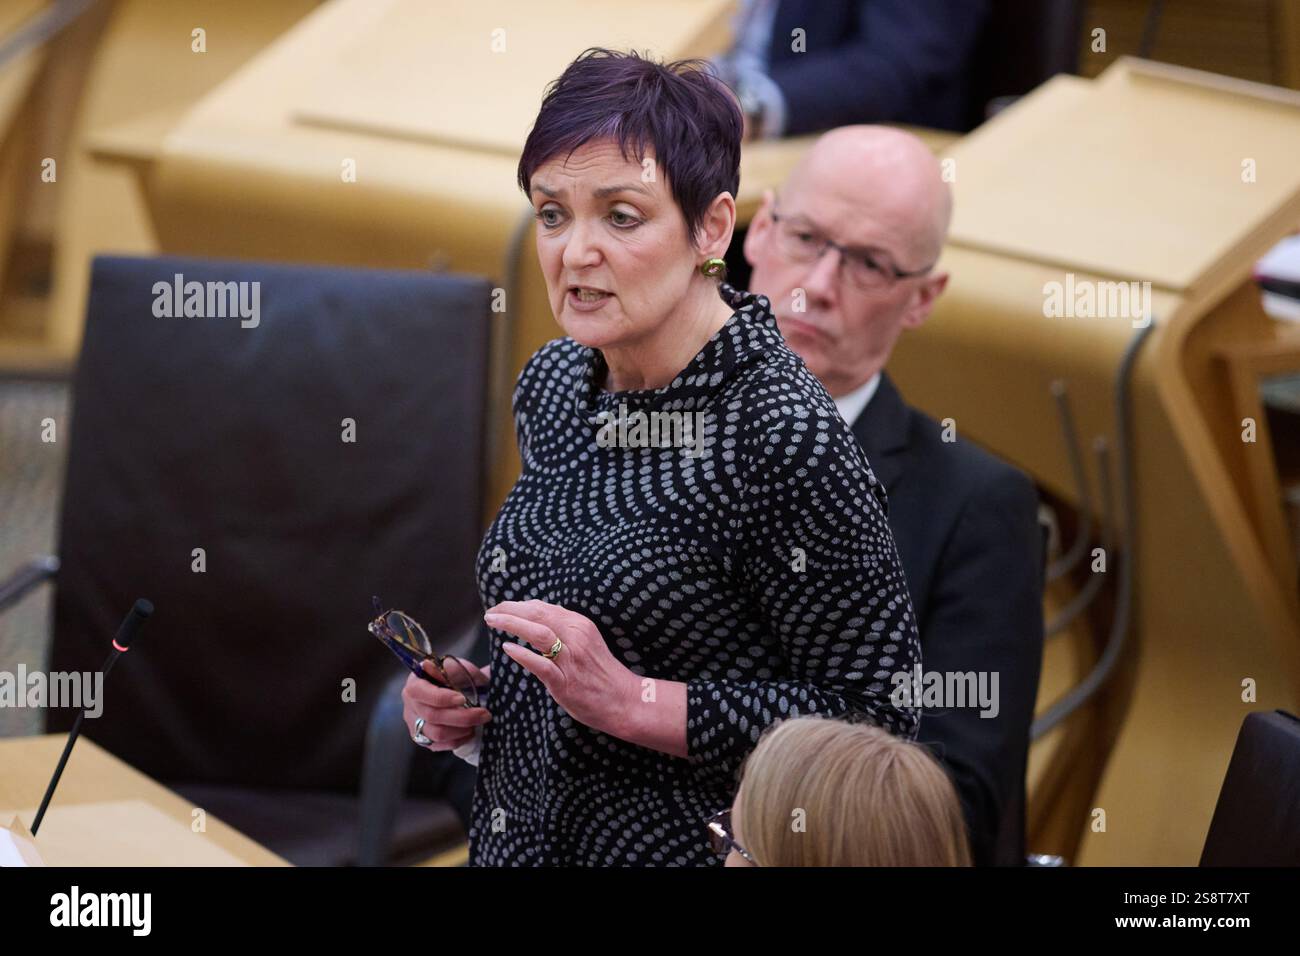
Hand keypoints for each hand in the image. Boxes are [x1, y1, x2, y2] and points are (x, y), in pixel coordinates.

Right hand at [401, 659, 491, 750]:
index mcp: (415, 682)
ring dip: (461, 730)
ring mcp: (414, 723)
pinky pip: (439, 745)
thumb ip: (456, 668)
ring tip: (477, 723)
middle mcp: (411, 704)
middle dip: (462, 717)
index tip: (463, 699)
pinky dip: (457, 740)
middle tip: (484, 714)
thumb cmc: (457, 679)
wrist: (462, 692)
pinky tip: (469, 731)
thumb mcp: (460, 669)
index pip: (420, 692)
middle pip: (432, 716)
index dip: (441, 697)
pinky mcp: (422, 739)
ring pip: (436, 734)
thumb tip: (448, 666)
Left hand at [484, 600, 638, 738]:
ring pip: (539, 633)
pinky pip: (542, 665)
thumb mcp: (585, 642)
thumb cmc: (600, 673)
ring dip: (512, 624)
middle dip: (509, 610)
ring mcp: (571, 659)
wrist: (624, 700)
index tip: (501, 608)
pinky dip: (523, 654)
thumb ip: (563, 629)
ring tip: (493, 621)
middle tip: (490, 613)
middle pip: (537, 614)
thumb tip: (537, 618)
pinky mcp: (566, 682)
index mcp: (580, 624)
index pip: (543, 607)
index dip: (518, 605)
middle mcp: (576, 636)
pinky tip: (507, 648)